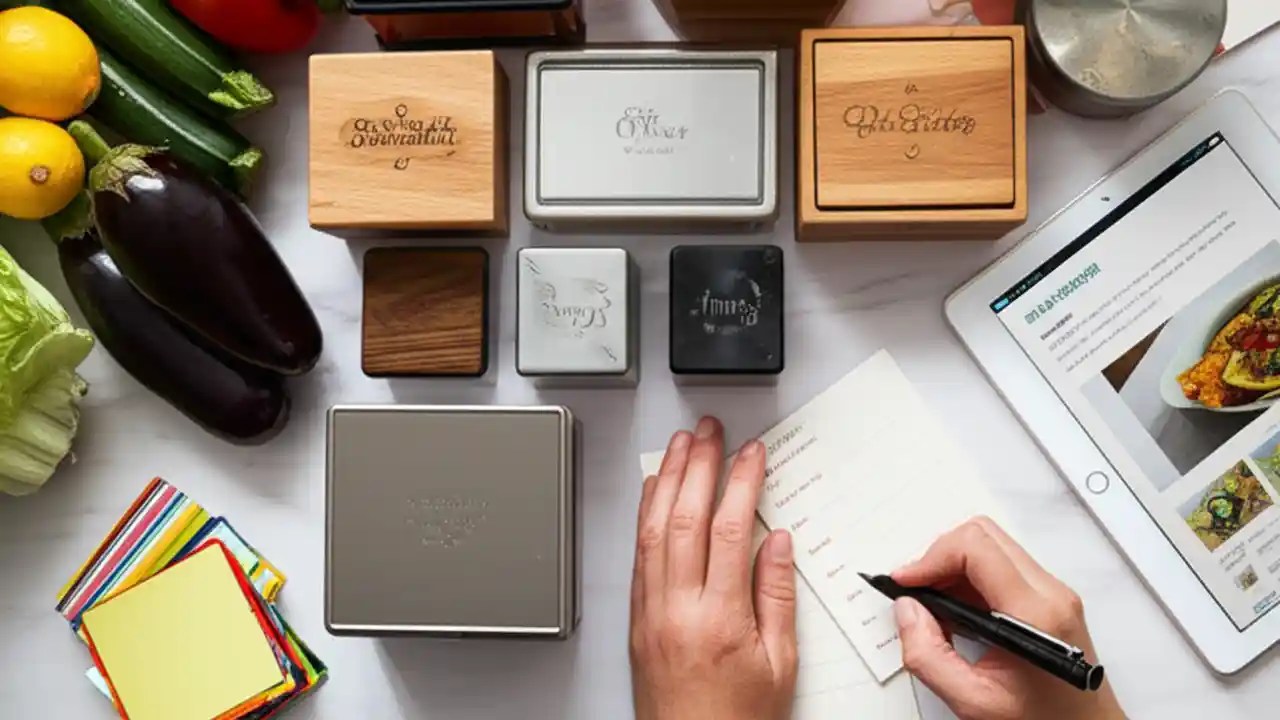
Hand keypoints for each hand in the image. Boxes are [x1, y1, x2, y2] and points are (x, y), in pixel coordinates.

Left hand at [630, 417, 797, 719]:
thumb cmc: (735, 718)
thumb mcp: (780, 664)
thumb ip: (777, 597)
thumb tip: (777, 542)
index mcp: (720, 619)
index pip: (730, 529)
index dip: (741, 482)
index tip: (752, 453)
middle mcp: (678, 609)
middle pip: (686, 518)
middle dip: (699, 465)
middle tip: (710, 432)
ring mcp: (651, 611)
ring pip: (654, 530)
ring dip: (667, 480)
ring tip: (680, 446)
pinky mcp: (636, 619)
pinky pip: (638, 554)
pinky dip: (645, 516)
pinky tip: (652, 492)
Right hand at [892, 517, 1125, 719]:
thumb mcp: (975, 702)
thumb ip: (930, 657)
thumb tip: (908, 612)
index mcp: (1037, 614)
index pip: (977, 548)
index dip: (932, 558)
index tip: (907, 582)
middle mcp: (1051, 594)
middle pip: (984, 534)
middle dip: (940, 556)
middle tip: (917, 589)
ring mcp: (1053, 593)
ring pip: (992, 545)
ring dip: (953, 566)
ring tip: (933, 603)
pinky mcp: (1048, 598)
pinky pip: (1001, 566)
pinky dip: (968, 578)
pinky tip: (955, 610)